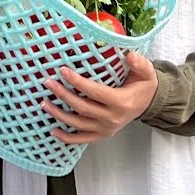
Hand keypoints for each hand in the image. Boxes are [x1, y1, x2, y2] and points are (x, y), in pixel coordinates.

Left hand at [41, 51, 158, 143]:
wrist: (150, 104)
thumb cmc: (144, 86)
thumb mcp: (147, 73)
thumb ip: (140, 63)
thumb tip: (129, 55)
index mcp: (121, 102)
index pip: (94, 92)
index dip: (77, 82)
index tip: (62, 70)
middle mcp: (112, 118)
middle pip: (82, 107)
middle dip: (62, 95)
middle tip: (48, 83)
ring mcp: (106, 128)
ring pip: (78, 124)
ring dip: (59, 115)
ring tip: (44, 103)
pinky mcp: (102, 134)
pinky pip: (82, 139)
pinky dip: (67, 138)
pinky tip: (53, 131)